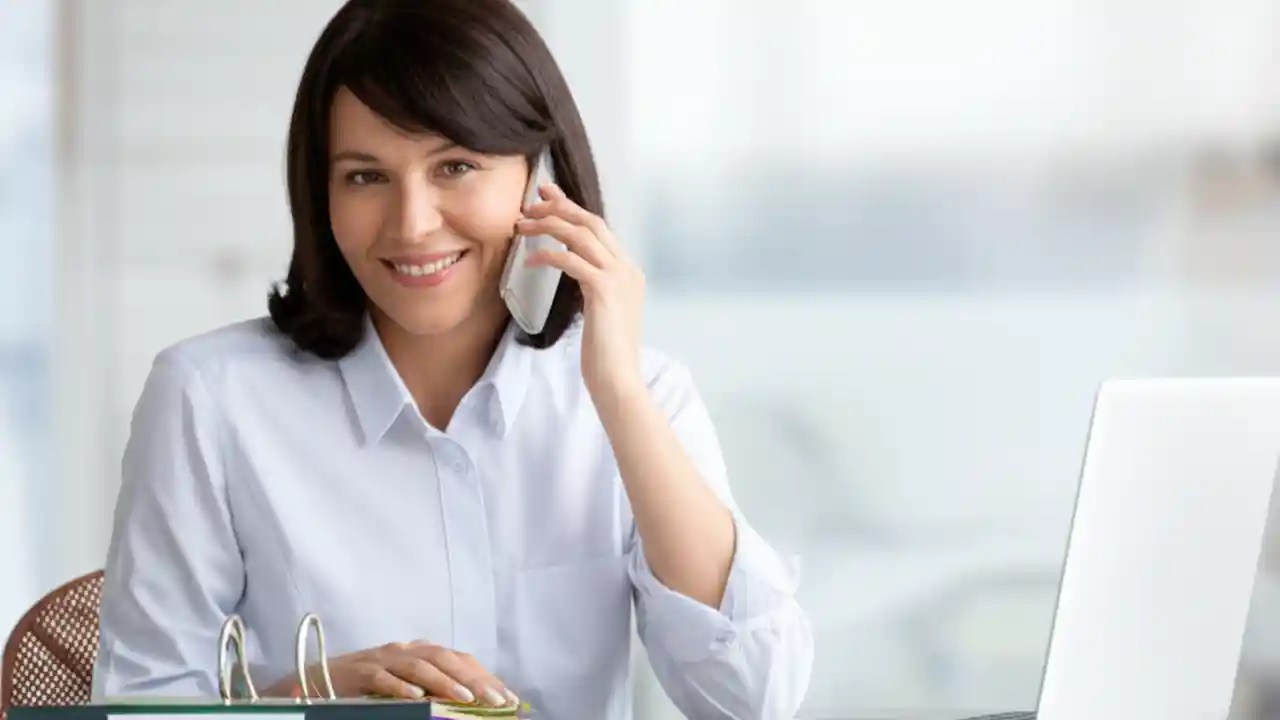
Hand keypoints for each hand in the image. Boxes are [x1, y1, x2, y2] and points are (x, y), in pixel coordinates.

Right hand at [271, 641, 517, 707]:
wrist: (311, 683)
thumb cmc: (363, 690)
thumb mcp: (403, 689)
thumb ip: (432, 693)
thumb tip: (471, 706)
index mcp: (417, 652)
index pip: (459, 659)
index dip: (485, 676)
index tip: (510, 698)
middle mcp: (402, 650)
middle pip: (444, 658)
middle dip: (474, 679)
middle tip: (498, 702)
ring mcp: (380, 659)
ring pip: (418, 664)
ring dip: (445, 682)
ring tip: (467, 700)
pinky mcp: (358, 672)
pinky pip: (381, 678)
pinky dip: (400, 687)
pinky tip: (417, 699)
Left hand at [518, 184, 645, 406]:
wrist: (618, 379)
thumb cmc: (606, 353)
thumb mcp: (603, 311)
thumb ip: (594, 285)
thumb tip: (572, 267)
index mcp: (629, 271)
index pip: (599, 228)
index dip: (572, 209)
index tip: (548, 196)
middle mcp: (627, 268)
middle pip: (591, 222)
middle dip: (559, 206)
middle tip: (531, 201)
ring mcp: (619, 277)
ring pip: (580, 234)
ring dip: (547, 225)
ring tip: (521, 225)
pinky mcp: (604, 290)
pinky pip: (570, 260)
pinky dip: (547, 255)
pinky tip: (529, 259)